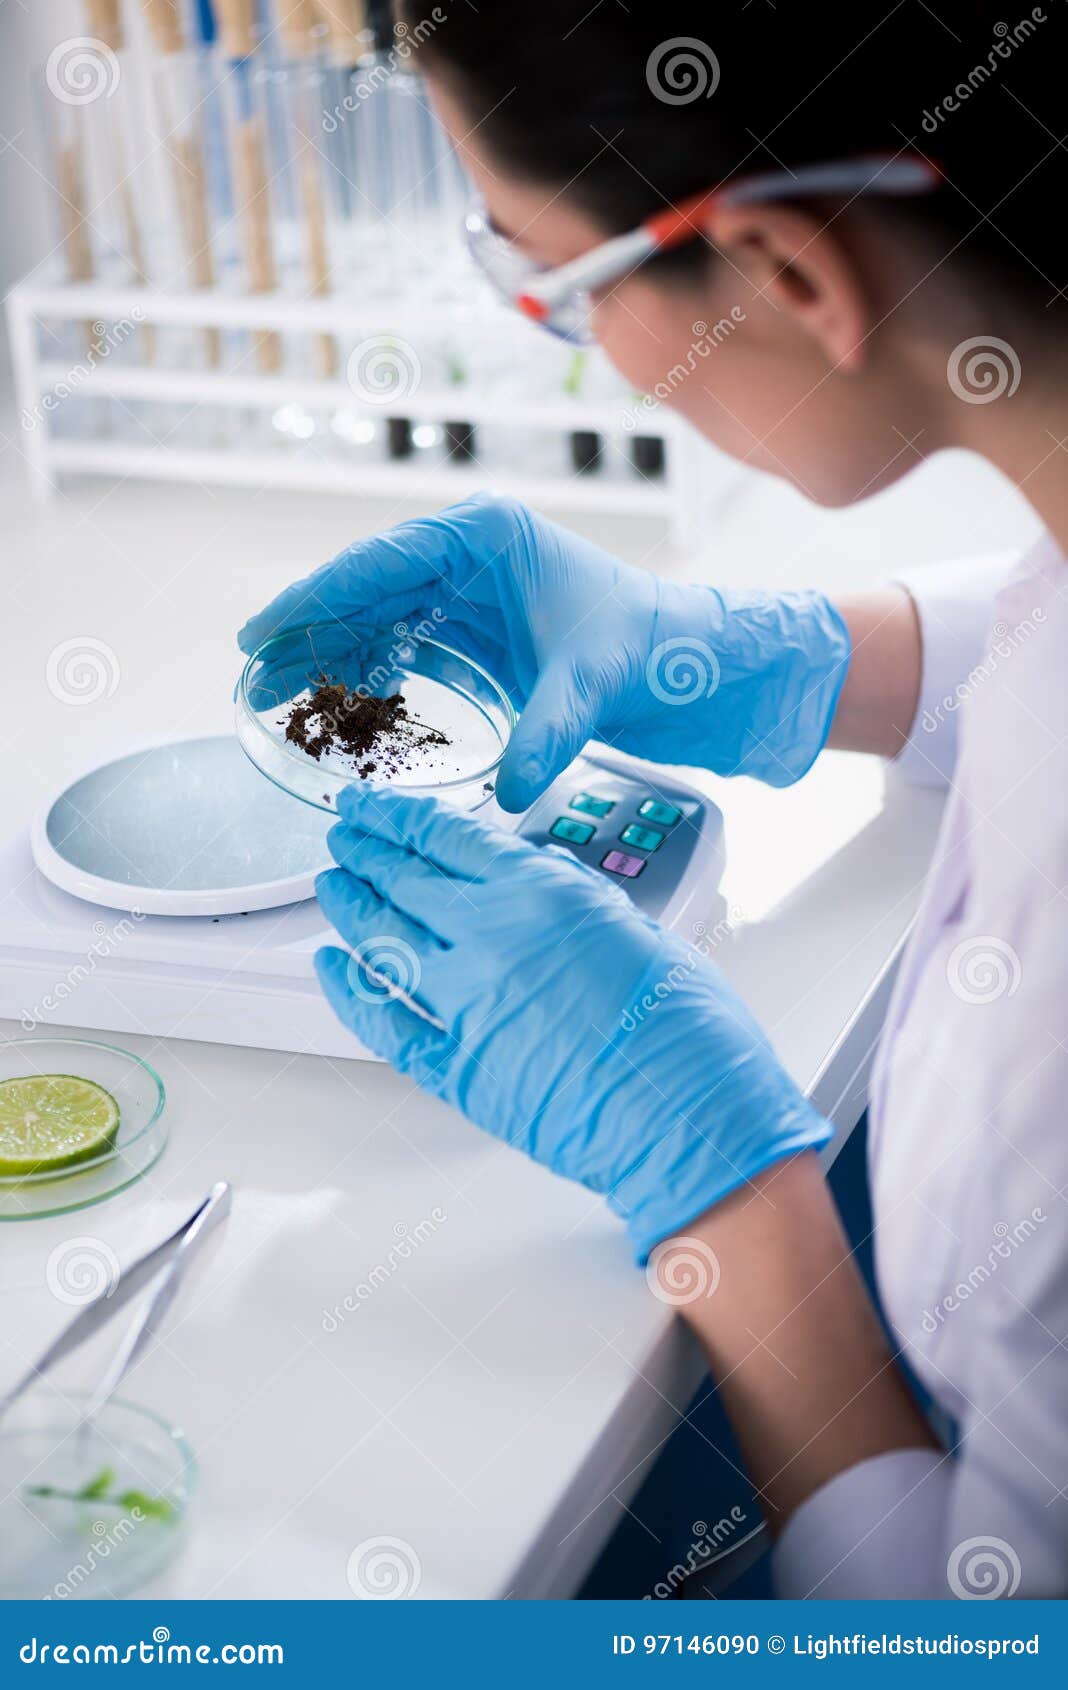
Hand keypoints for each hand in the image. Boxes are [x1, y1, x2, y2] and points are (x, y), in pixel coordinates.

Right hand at [239, 494, 850, 811]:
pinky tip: (334, 710)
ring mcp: (462, 592)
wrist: (681, 661)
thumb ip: (550, 733)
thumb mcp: (594, 683)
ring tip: (276, 700)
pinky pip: (399, 648)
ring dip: (328, 658)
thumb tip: (511, 794)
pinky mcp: (468, 631)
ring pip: (373, 620)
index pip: (381, 562)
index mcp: (484, 537)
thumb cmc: (645, 645)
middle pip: (363, 590)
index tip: (263, 629)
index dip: (315, 597)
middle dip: (307, 632)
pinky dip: (364, 676)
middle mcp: (464, 556)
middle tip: (251, 676)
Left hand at [313, 785, 829, 1261]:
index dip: (397, 817)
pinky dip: (349, 991)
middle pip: (403, 881)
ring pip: (380, 942)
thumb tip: (536, 875)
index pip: (445, 837)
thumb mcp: (638, 925)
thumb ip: (574, 895)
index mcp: (537, 893)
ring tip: (332, 886)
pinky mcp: (454, 1067)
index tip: (371, 806)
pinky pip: (382, 1021)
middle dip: (365, 852)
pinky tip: (333, 968)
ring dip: (349, 908)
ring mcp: (462, 1004)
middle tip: (344, 837)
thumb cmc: (686, 1027)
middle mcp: (488, 939)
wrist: (692, 1117)